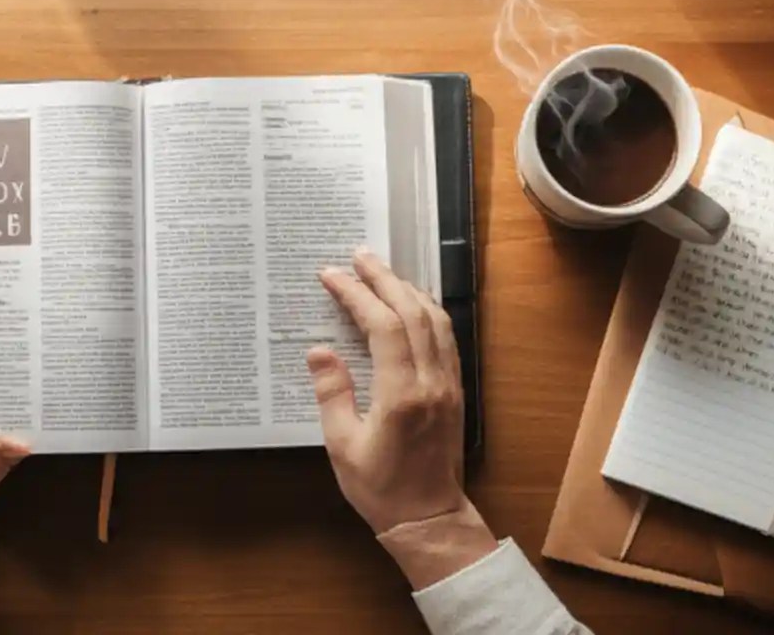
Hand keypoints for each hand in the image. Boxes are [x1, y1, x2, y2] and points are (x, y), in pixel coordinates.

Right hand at [309, 248, 494, 587]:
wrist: (429, 518)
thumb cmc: (380, 488)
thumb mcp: (342, 445)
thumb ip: (332, 394)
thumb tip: (319, 350)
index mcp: (402, 394)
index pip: (383, 326)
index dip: (358, 294)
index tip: (332, 275)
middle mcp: (431, 381)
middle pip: (413, 312)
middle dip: (384, 278)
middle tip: (359, 255)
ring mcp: (448, 384)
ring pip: (436, 320)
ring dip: (408, 290)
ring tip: (382, 272)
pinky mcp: (455, 391)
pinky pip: (445, 338)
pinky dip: (427, 312)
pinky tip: (411, 304)